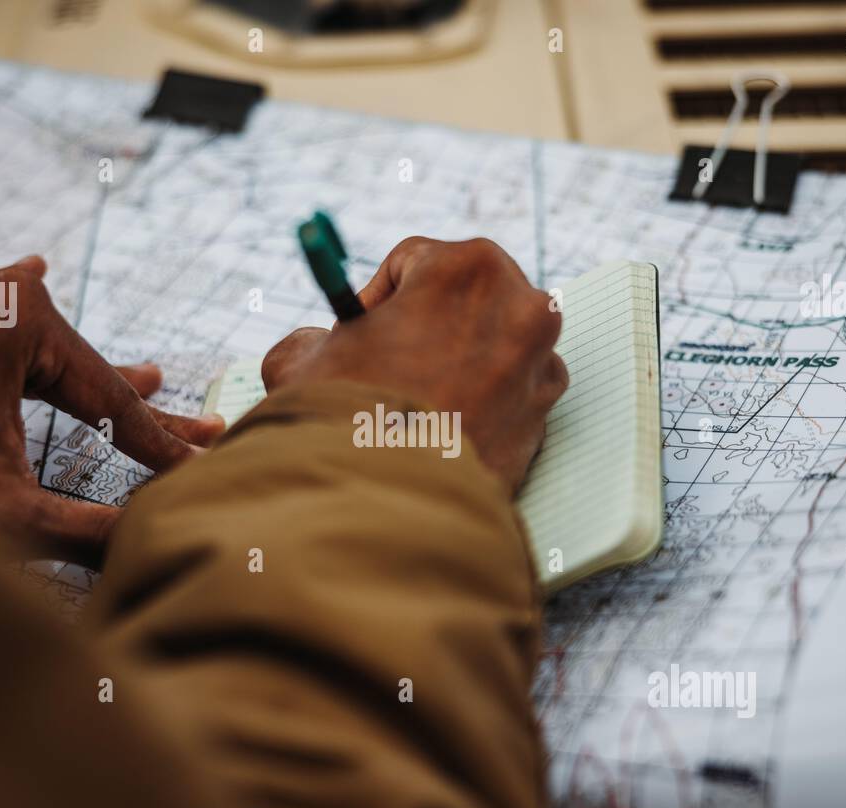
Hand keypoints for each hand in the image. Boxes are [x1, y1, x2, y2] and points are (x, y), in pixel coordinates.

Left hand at [0, 254, 224, 565]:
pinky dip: (29, 363)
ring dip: (85, 384)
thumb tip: (154, 544)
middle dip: (134, 412)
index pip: (111, 396)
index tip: (208, 466)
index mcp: (19, 314)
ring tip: (147, 382)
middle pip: (81, 368)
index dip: (162, 444)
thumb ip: (92, 528)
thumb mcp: (6, 513)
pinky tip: (49, 298)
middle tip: (198, 433)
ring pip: (39, 353)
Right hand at [261, 237, 567, 491]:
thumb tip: (318, 345)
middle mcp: (518, 304)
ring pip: (496, 343)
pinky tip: (445, 428)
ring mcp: (539, 361)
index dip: (378, 299)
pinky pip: (513, 394)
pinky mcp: (544, 415)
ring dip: (461, 362)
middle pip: (467, 296)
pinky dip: (485, 405)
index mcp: (465, 267)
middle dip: (430, 325)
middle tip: (390, 361)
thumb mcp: (301, 365)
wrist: (389, 508)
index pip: (415, 262)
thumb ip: (311, 340)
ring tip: (416, 401)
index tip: (362, 330)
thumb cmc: (345, 424)